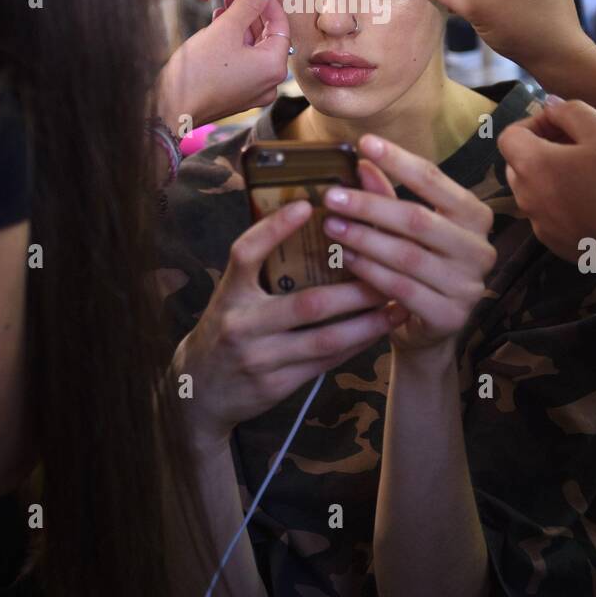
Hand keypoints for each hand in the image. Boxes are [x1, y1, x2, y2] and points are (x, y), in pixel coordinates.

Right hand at [157, 0, 291, 128]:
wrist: (170, 107)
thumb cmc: (197, 72)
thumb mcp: (226, 29)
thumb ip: (248, 4)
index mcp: (274, 68)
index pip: (281, 25)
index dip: (268, 1)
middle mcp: (269, 82)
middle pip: (267, 37)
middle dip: (252, 11)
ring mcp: (253, 91)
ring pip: (253, 48)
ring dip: (241, 25)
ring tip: (225, 4)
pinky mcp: (237, 94)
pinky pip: (242, 62)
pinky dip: (234, 43)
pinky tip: (219, 25)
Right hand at [173, 199, 403, 447]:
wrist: (199, 390)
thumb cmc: (226, 328)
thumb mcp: (231, 295)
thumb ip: (261, 268)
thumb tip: (309, 223)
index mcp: (229, 293)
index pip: (245, 253)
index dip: (274, 228)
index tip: (307, 206)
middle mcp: (241, 324)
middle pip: (307, 303)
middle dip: (355, 289)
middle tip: (389, 270)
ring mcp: (260, 359)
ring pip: (325, 339)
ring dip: (367, 322)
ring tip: (396, 304)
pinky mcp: (276, 386)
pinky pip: (325, 363)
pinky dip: (355, 345)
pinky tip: (378, 330)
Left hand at [322, 136, 495, 357]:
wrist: (427, 330)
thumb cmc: (416, 267)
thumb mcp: (405, 228)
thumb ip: (388, 196)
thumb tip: (362, 161)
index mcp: (475, 216)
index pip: (435, 180)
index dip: (398, 160)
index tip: (364, 144)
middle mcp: (480, 249)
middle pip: (418, 219)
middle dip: (370, 205)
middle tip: (332, 196)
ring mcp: (468, 285)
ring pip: (407, 255)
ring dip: (364, 238)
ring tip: (332, 225)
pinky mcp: (450, 316)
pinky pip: (402, 288)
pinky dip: (370, 271)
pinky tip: (346, 258)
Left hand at [497, 98, 595, 261]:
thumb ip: (569, 111)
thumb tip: (549, 106)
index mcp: (531, 165)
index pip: (509, 136)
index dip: (533, 124)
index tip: (560, 126)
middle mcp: (525, 197)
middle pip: (518, 163)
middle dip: (540, 149)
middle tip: (575, 147)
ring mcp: (538, 224)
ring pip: (532, 191)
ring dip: (548, 177)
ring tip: (585, 174)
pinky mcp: (553, 243)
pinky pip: (546, 215)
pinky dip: (558, 204)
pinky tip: (589, 202)